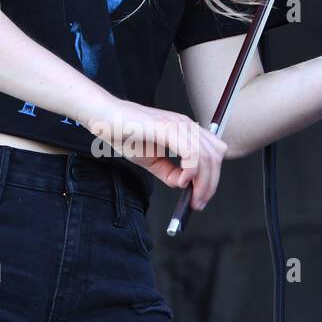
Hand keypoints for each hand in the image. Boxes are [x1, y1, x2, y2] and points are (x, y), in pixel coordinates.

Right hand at [85, 98, 227, 209]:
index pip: (214, 151)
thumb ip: (169, 171)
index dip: (213, 176)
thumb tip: (184, 184)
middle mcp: (185, 125)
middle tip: (199, 202)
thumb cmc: (125, 134)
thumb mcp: (151, 159)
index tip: (202, 195)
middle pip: (215, 155)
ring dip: (203, 182)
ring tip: (192, 196)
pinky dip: (191, 171)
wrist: (105, 119)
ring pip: (206, 156)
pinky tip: (181, 181)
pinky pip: (190, 152)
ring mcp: (177, 125)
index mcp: (185, 130)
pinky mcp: (165, 128)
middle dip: (211, 184)